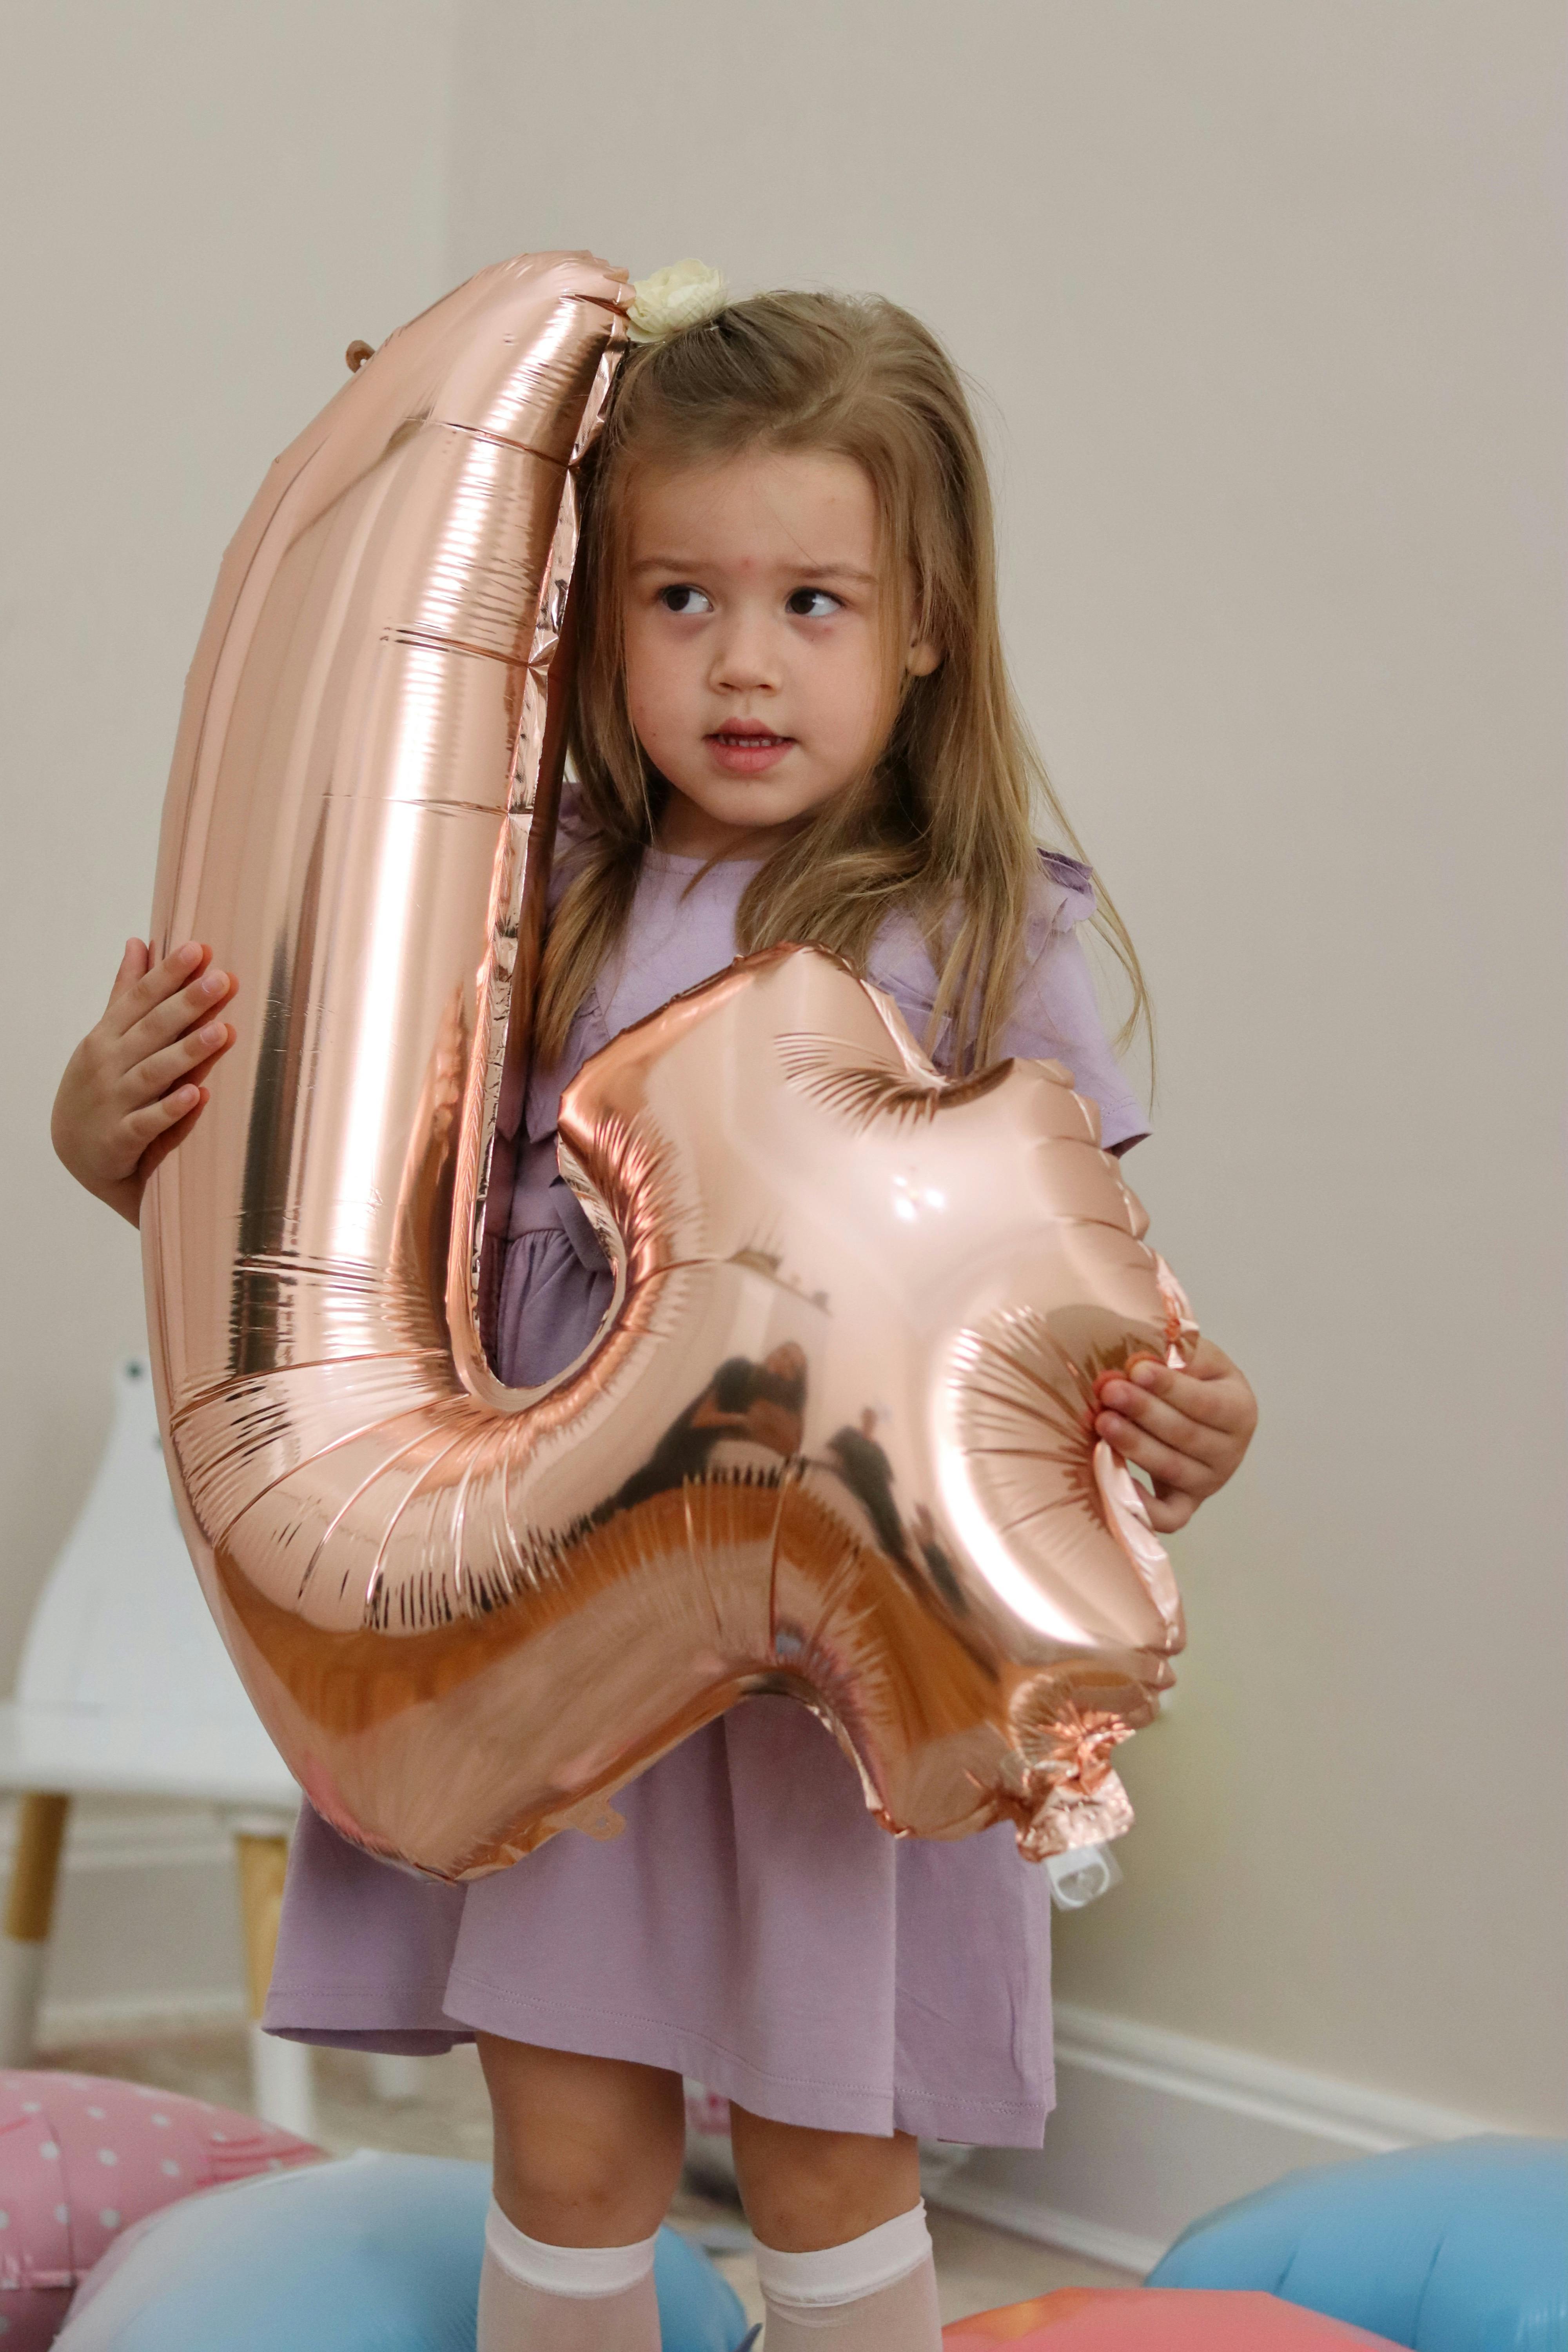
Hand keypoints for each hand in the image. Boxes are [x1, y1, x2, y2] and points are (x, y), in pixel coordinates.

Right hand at [51, 938, 237, 1226]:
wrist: (76, 1153)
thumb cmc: (100, 1086)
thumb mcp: (106, 1036)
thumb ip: (127, 992)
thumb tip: (137, 942)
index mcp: (106, 1036)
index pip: (140, 999)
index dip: (168, 974)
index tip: (198, 949)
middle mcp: (109, 1065)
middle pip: (152, 1030)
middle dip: (187, 1004)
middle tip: (222, 980)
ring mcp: (114, 1103)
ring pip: (154, 1074)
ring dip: (188, 1052)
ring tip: (222, 1031)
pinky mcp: (121, 1140)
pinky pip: (150, 1124)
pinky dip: (172, 1111)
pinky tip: (197, 1094)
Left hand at [1093, 1336, 1256, 1534]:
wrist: (1195, 1407)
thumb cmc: (1191, 1377)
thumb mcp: (1194, 1357)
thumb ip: (1177, 1355)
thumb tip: (1142, 1361)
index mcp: (1240, 1409)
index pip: (1205, 1402)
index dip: (1170, 1387)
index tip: (1136, 1369)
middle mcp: (1231, 1451)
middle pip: (1186, 1435)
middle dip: (1144, 1412)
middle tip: (1109, 1391)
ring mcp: (1209, 1481)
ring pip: (1172, 1469)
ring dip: (1135, 1445)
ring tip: (1103, 1421)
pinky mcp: (1187, 1504)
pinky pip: (1170, 1516)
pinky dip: (1145, 1507)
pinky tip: (1116, 1483)